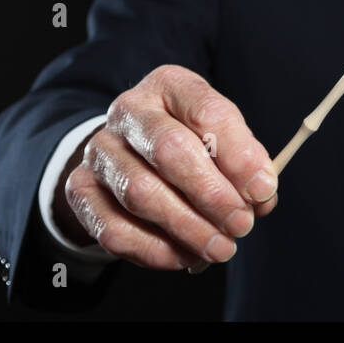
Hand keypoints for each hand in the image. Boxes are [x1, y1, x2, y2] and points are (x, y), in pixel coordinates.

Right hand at [60, 64, 278, 269]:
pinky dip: (154, 249)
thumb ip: (246, 162)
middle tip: (241, 225)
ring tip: (221, 248)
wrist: (129, 155)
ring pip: (140, 193)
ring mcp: (99, 149)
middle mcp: (129, 110)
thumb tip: (261, 195)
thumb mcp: (222, 139)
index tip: (263, 189)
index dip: (239, 154)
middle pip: (169, 150)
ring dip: (187, 227)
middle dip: (211, 194)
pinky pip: (113, 228)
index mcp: (170, 85)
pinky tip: (185, 256)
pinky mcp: (80, 189)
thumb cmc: (190, 145)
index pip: (206, 110)